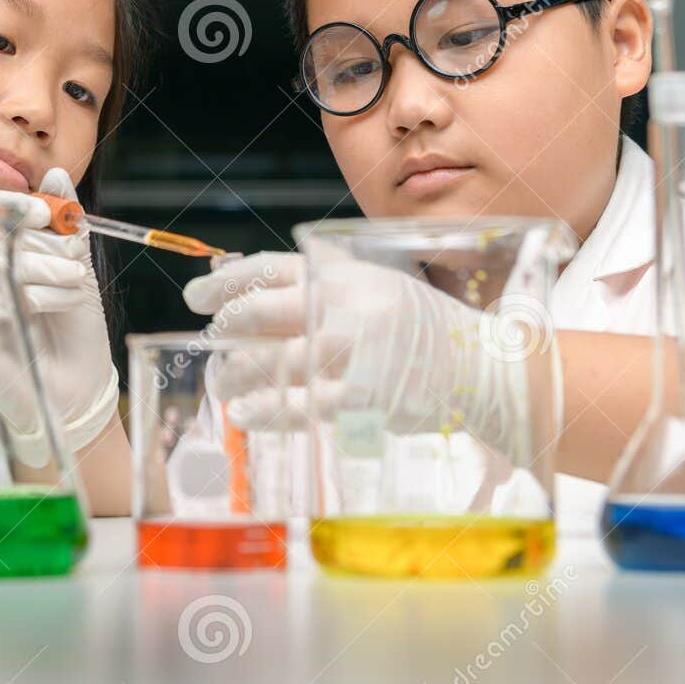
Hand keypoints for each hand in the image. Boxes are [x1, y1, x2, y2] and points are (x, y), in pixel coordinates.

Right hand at [0, 167, 119, 467]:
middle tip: (75, 258)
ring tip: (74, 283)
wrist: (79, 391)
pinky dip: (23, 290)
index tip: (45, 211)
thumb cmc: (74, 332)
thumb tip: (54, 173)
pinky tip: (51, 305)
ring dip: (38, 263)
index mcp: (0, 255)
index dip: (7, 202)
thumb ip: (65, 224)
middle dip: (39, 238)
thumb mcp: (76, 269)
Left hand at [184, 248, 534, 459]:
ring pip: (274, 361)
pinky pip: (301, 405)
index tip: (196, 294)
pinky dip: (268, 410)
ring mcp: (356, 352)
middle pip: (262, 313)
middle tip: (209, 341)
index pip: (271, 269)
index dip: (226, 283)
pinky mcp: (366, 397)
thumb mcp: (379, 287)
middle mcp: (347, 306)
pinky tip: (246, 414)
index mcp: (348, 275)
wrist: (488, 367)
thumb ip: (326, 284)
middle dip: (225, 329)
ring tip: (222, 383)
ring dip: (237, 374)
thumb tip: (253, 287)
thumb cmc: (426, 330)